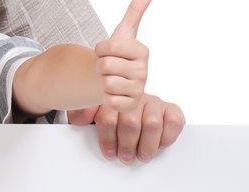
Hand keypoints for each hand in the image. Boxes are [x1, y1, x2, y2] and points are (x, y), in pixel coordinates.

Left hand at [68, 94, 184, 162]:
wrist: (126, 94)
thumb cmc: (110, 108)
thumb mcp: (92, 109)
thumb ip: (82, 112)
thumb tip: (78, 120)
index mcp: (112, 94)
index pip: (108, 116)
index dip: (108, 139)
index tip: (109, 153)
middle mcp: (133, 96)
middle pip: (130, 122)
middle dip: (127, 145)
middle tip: (125, 157)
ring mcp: (153, 102)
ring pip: (152, 124)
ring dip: (146, 145)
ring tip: (141, 156)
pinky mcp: (170, 109)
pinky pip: (173, 121)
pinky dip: (167, 137)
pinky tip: (159, 144)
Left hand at [94, 0, 150, 111]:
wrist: (111, 77)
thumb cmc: (116, 54)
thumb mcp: (123, 32)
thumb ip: (134, 12)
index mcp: (142, 51)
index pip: (108, 46)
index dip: (100, 48)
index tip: (107, 50)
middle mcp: (144, 71)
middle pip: (105, 65)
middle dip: (99, 65)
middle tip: (106, 66)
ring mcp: (139, 90)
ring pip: (105, 82)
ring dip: (101, 80)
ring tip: (108, 78)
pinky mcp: (130, 106)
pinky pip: (109, 100)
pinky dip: (105, 97)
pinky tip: (112, 93)